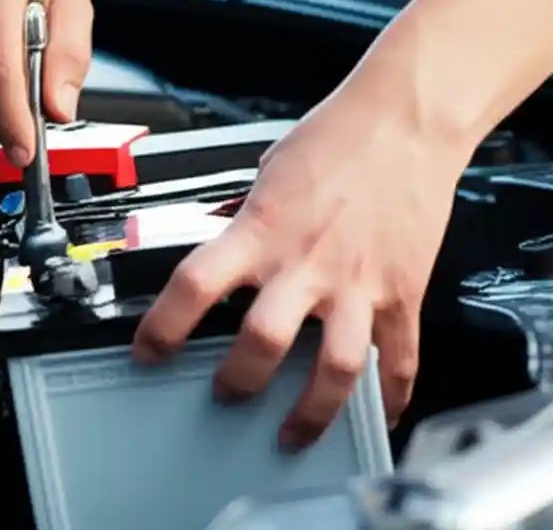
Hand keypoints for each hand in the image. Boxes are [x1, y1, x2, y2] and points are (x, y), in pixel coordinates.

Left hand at [131, 92, 470, 448]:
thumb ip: (245, 222)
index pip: (195, 285)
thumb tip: (225, 252)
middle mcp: (306, 262)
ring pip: (333, 368)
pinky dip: (388, 397)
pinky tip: (377, 416)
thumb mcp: (266, 174)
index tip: (147, 353)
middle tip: (223, 394)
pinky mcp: (402, 292)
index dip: (163, 328)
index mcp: (261, 230)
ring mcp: (357, 283)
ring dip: (309, 412)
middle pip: (261, 342)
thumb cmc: (335, 138)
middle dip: (236, 381)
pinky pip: (398, 359)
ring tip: (291, 433)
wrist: (405, 120)